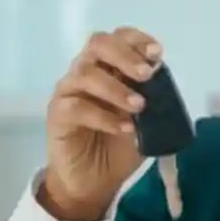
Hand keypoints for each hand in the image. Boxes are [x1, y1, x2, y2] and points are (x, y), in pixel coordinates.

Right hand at [40, 26, 160, 220]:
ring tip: (138, 106)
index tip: (157, 54)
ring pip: (85, 73)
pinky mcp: (57, 115)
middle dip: (124, 55)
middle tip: (145, 74)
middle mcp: (86, 72)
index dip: (137, 40)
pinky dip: (103, 116)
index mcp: (108, 68)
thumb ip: (153, 98)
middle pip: (98, 44)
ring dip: (115, 88)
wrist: (95, 182)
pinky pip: (75, 107)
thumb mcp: (146, 121)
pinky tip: (123, 128)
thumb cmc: (119, 146)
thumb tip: (162, 79)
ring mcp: (69, 91)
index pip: (118, 38)